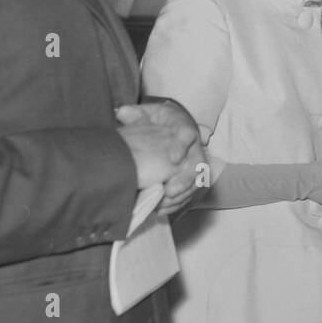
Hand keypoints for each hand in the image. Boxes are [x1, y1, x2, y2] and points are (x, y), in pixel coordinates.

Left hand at [115, 99, 206, 215]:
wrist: (170, 127)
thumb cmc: (158, 120)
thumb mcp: (147, 112)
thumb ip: (135, 113)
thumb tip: (123, 112)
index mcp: (182, 125)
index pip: (187, 133)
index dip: (182, 146)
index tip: (173, 159)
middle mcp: (193, 145)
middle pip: (198, 163)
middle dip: (185, 179)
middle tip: (170, 191)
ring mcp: (195, 162)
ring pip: (196, 182)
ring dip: (181, 195)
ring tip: (162, 205)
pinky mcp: (191, 178)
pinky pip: (190, 193)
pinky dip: (177, 203)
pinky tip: (161, 210)